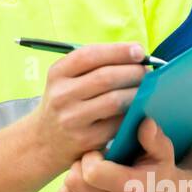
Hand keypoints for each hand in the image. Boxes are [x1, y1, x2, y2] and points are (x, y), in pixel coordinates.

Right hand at [30, 41, 148, 171]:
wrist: (44, 141)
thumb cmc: (65, 102)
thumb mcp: (66, 79)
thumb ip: (94, 65)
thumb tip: (136, 55)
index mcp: (57, 74)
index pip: (90, 55)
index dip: (118, 50)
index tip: (139, 51)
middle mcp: (62, 95)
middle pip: (106, 77)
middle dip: (133, 71)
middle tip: (146, 72)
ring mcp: (73, 118)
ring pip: (115, 100)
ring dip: (137, 92)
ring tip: (145, 89)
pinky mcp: (86, 139)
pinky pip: (118, 122)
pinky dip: (132, 113)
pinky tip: (137, 108)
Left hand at [57, 117, 191, 191]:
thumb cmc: (160, 173)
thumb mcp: (163, 152)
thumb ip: (154, 138)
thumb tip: (145, 122)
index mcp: (133, 190)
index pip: (91, 173)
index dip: (90, 158)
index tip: (100, 154)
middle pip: (73, 182)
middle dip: (79, 167)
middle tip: (93, 164)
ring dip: (73, 183)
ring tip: (91, 179)